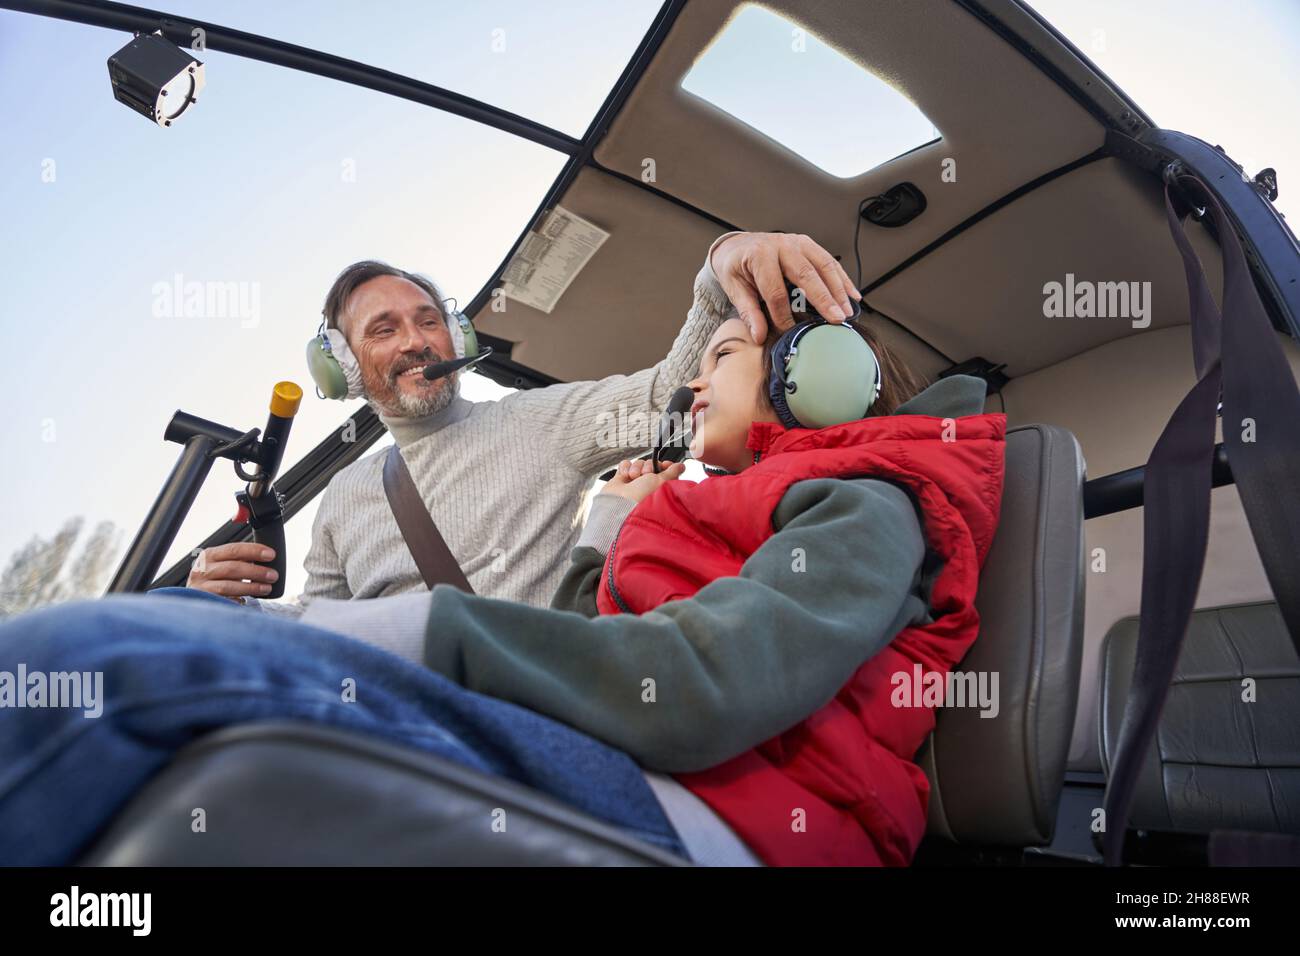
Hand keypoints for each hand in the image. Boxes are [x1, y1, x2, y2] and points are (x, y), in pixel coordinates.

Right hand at [186, 542, 278, 602]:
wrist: (195, 597)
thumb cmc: (216, 578)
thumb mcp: (223, 563)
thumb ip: (240, 559)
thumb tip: (268, 557)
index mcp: (210, 555)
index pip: (234, 549)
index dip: (254, 551)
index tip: (271, 555)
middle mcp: (202, 569)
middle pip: (232, 568)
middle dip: (256, 571)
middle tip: (273, 575)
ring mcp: (201, 587)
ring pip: (228, 586)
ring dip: (251, 587)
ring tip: (267, 588)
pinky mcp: (203, 602)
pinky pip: (223, 601)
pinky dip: (236, 601)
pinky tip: (246, 600)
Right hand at [600, 458, 685, 505]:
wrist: (620, 503)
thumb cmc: (643, 497)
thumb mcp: (663, 482)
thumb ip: (673, 472)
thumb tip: (681, 466)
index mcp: (661, 487)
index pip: (666, 470)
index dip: (665, 465)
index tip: (665, 464)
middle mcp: (648, 485)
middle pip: (652, 464)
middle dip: (648, 466)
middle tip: (646, 475)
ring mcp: (635, 482)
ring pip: (639, 463)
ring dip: (636, 468)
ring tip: (633, 477)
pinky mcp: (622, 480)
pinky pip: (626, 465)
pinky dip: (625, 468)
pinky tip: (625, 476)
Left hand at [710, 232, 861, 342]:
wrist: (737, 245)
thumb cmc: (736, 266)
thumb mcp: (734, 288)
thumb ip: (748, 312)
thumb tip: (759, 336)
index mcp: (759, 255)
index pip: (775, 290)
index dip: (783, 314)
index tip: (790, 332)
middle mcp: (781, 245)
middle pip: (806, 274)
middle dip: (823, 299)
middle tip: (836, 319)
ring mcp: (797, 242)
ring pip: (823, 265)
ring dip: (838, 290)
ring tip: (847, 312)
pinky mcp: (808, 245)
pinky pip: (829, 261)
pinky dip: (842, 279)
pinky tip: (852, 296)